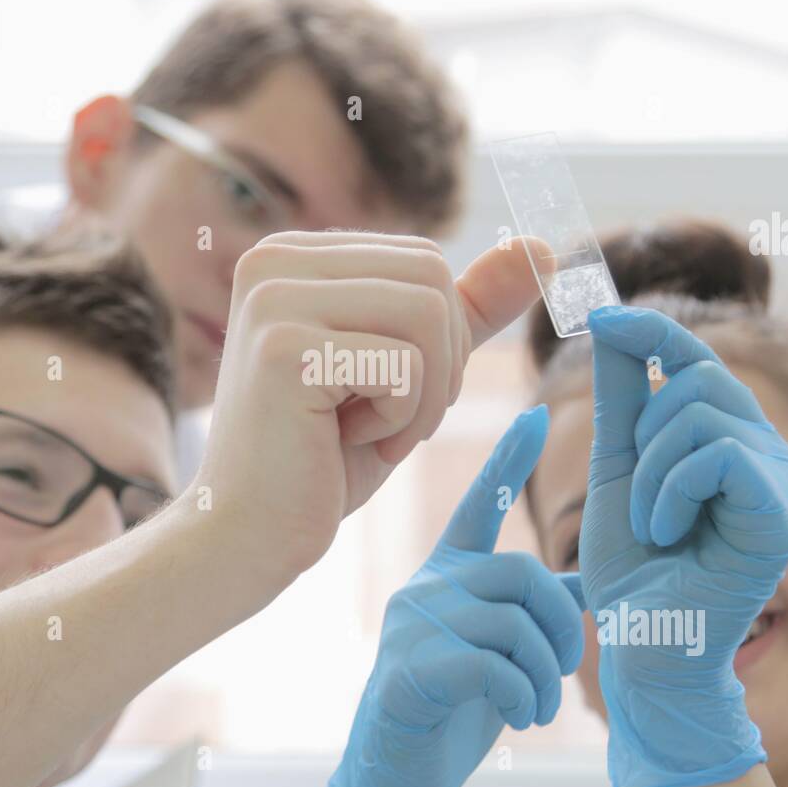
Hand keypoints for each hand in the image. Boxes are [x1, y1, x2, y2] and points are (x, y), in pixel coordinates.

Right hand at [195, 230, 546, 581]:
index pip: (426, 263)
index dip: (439, 340)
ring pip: (428, 315)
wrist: (246, 536)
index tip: (386, 394)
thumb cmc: (320, 458)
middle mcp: (274, 258)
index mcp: (295, 255)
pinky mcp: (285, 347)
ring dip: (423, 394)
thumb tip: (542, 250)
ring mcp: (274, 298)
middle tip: (386, 419)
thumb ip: (467, 309)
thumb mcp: (409, 374)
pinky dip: (399, 419)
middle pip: (433, 279)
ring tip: (369, 430)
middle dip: (440, 364)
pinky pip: (406, 364)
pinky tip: (342, 442)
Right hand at [322, 406, 583, 786]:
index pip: (478, 505)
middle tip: (562, 671)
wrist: (397, 773)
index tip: (532, 414)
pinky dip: (522, 697)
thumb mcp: (498, 652)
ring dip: (544, 675)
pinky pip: (493, 666)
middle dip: (561, 625)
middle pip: (521, 572)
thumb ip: (530, 615)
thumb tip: (583, 585)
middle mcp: (426, 588)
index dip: (506, 460)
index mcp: (446, 576)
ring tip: (538, 708)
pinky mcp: (409, 670)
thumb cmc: (451, 710)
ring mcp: (413, 627)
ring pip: (514, 624)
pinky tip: (518, 718)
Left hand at [579, 304, 787, 786]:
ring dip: (652, 470)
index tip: (598, 316)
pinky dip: (672, 490)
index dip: (650, 329)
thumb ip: (622, 395)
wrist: (643, 644)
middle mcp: (763, 450)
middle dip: (645, 428)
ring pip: (703, 412)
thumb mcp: (616, 465)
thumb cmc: (631, 565)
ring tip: (652, 524)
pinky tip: (669, 533)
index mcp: (727, 437)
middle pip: (699, 376)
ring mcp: (780, 478)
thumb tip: (609, 320)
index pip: (694, 357)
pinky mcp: (780, 510)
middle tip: (639, 496)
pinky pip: (718, 453)